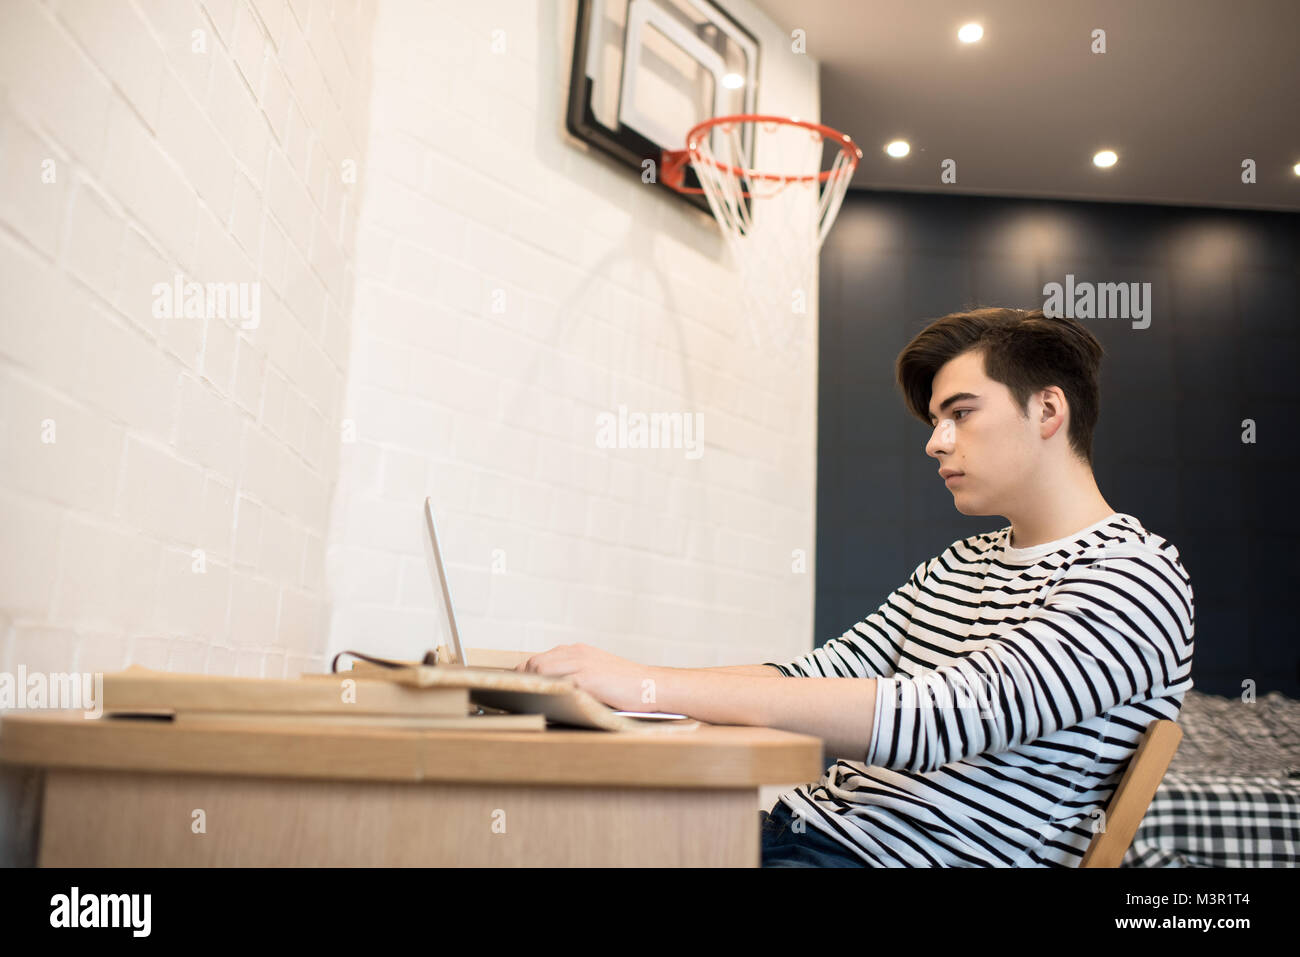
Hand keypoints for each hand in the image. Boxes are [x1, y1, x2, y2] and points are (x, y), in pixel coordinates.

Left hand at [514, 643, 664, 712]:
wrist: (652, 686)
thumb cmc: (627, 685)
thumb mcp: (599, 671)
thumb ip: (576, 673)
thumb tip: (553, 688)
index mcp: (579, 650)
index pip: (540, 658)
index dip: (526, 673)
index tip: (519, 686)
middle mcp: (577, 653)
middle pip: (535, 663)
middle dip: (522, 679)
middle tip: (514, 697)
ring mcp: (581, 664)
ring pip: (541, 670)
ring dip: (531, 685)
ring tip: (523, 701)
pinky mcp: (587, 679)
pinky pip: (557, 682)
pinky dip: (546, 691)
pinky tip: (541, 703)